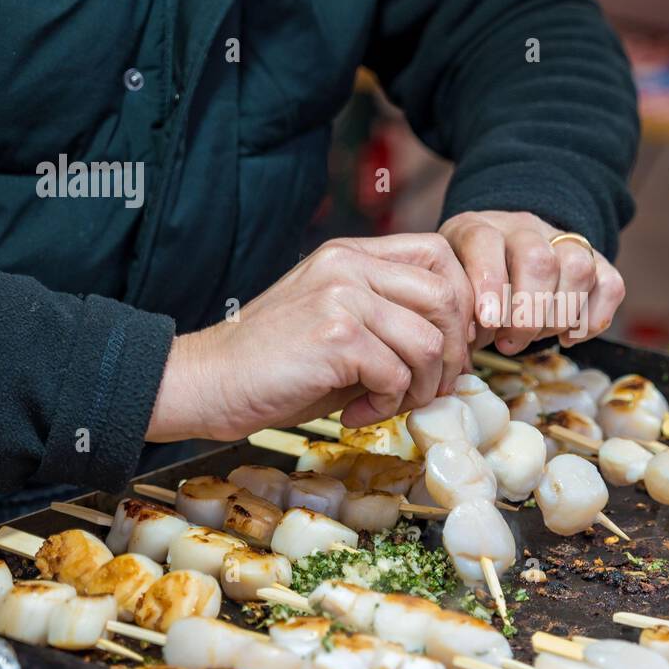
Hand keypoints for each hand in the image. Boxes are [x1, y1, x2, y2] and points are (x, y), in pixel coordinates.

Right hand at [146, 233, 473, 440]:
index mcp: (352, 256)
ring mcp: (342, 296)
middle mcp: (349, 265)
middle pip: (447, 298)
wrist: (207, 382)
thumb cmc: (275, 365)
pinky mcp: (336, 335)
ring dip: (419, 386)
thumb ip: (391, 323)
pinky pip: (397, 373)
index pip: (439, 257)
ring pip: (428, 341)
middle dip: (451, 354)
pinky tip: (355, 413)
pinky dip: (386, 403)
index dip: (460, 305)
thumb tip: (457, 350)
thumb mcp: (340, 326)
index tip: (449, 349)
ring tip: (386, 404)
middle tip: (427, 388)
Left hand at [438, 210, 625, 353]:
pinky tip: (568, 337)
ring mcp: (562, 241)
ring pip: (578, 267)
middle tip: (510, 343)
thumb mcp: (450, 288)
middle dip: (528, 312)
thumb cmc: (467, 284)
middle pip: (539, 259)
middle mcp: (523, 228)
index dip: (489, 284)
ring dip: (559, 316)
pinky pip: (611, 284)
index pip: (485, 243)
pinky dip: (593, 319)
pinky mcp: (595, 260)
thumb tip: (470, 344)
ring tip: (537, 338)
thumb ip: (457, 311)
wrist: (500, 255)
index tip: (488, 323)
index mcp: (478, 228)